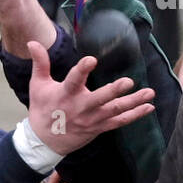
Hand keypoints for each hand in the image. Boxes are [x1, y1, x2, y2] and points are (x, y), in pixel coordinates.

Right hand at [26, 40, 154, 154]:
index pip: (73, 80)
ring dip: (133, 102)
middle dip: (114, 91)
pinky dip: (135, 115)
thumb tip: (33, 42)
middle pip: (99, 99)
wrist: (44, 141)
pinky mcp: (99, 127)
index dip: (82, 70)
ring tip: (149, 93)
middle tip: (128, 82)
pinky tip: (148, 107)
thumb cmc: (42, 109)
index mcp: (65, 95)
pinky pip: (120, 122)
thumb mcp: (38, 85)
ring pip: (115, 111)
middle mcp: (81, 108)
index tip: (91, 59)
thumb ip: (40, 63)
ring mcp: (92, 119)